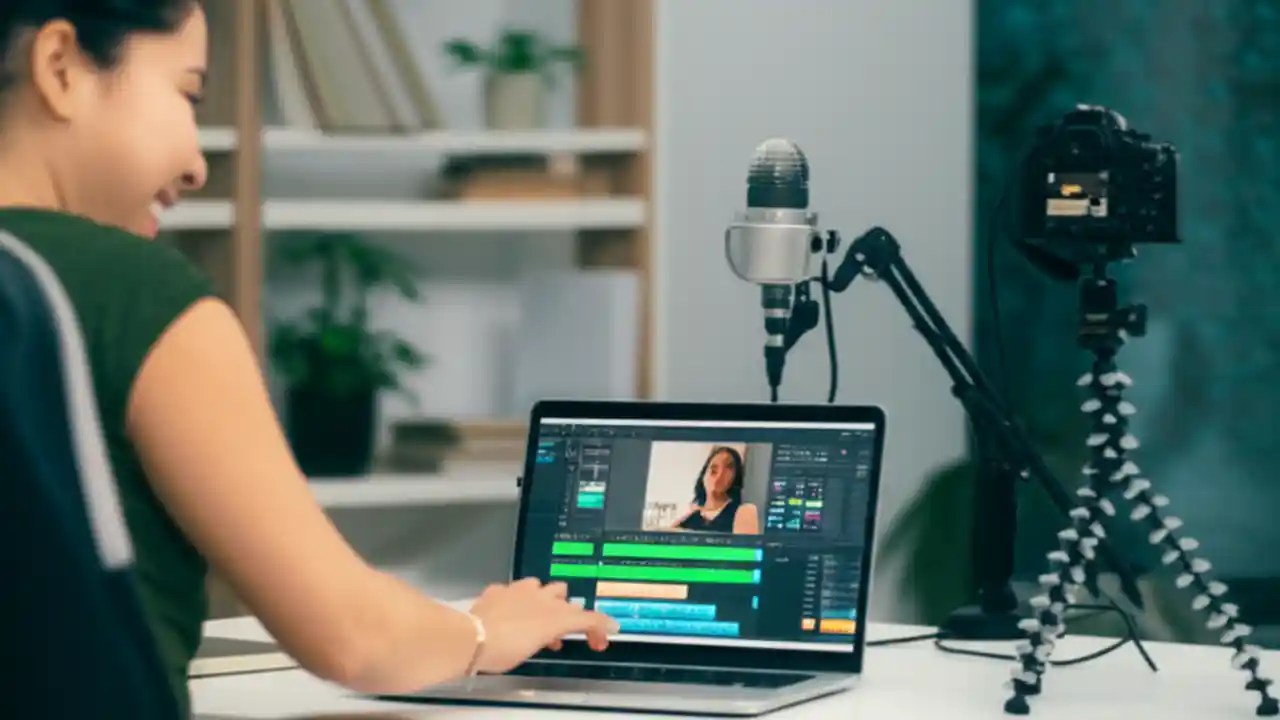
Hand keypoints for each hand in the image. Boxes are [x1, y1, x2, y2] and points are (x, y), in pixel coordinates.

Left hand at [466, 577, 618, 674]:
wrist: (474, 638)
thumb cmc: (507, 648)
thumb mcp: (536, 648)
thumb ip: (552, 637)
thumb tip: (557, 636)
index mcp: (554, 613)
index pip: (585, 615)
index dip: (598, 623)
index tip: (608, 629)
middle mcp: (539, 596)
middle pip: (562, 593)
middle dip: (563, 606)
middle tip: (558, 628)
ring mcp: (517, 590)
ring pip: (538, 585)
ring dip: (539, 598)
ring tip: (534, 616)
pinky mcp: (497, 590)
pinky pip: (510, 590)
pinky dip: (512, 599)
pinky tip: (506, 611)